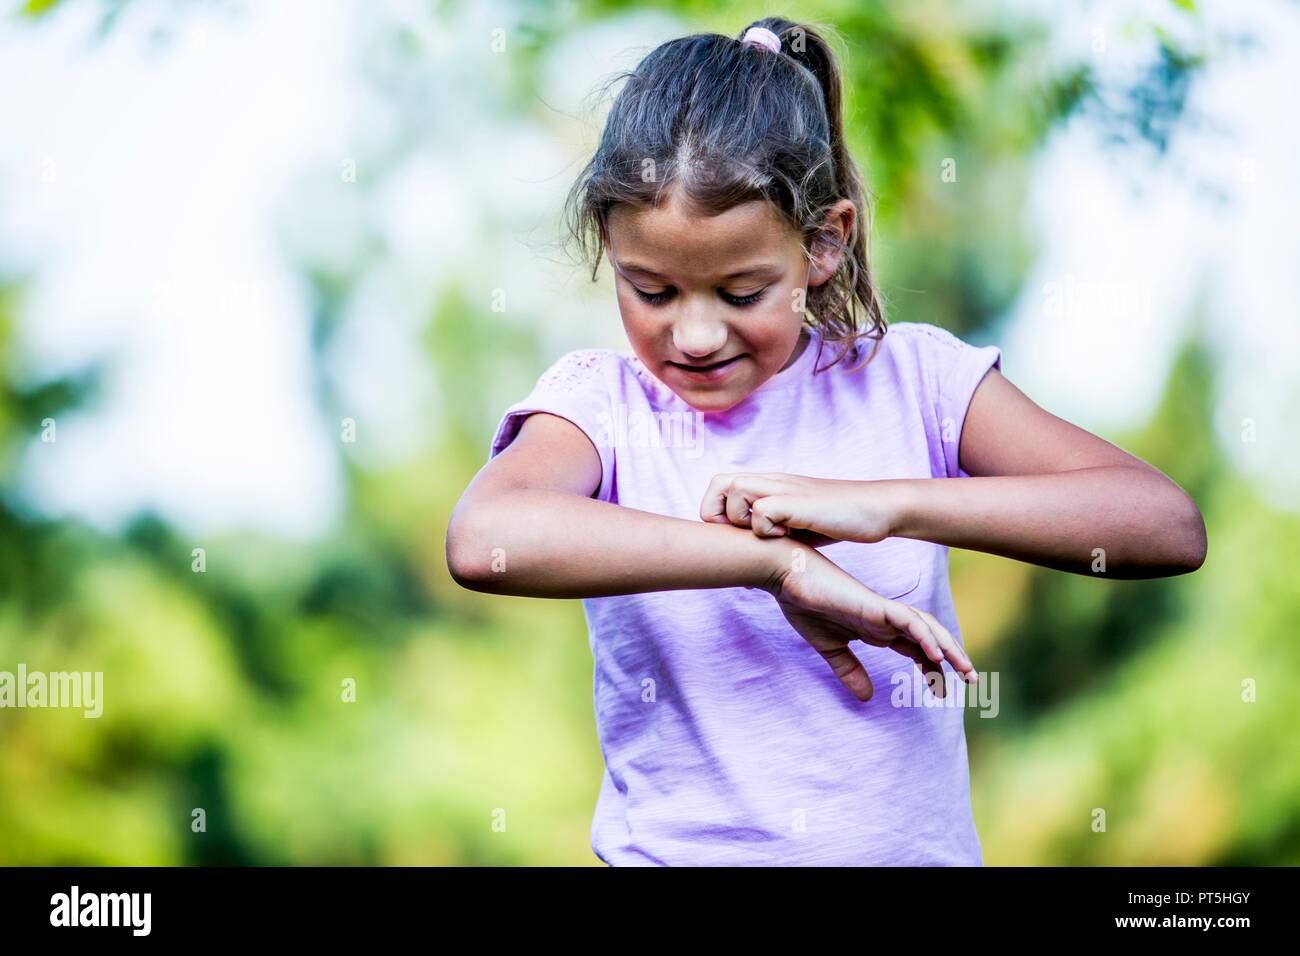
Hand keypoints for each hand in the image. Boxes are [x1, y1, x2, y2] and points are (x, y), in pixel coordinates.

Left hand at [700, 472, 897, 546]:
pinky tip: (790, 535)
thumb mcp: (794, 527)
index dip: (716, 510)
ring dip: (745, 520)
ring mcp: (784, 489)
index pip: (719, 484)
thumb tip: (745, 577)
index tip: (736, 534)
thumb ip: (768, 538)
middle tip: (746, 536)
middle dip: (721, 515)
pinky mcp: (798, 502)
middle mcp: (772, 481)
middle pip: (719, 483)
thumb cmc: (836, 521)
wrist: (876, 510)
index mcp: (768, 485)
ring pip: (736, 491)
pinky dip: (768, 529)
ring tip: (771, 534)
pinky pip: (762, 511)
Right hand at [762, 543, 977, 701]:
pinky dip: (924, 635)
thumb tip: (867, 697)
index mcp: (877, 628)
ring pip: (926, 627)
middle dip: (952, 657)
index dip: (932, 666)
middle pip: (929, 636)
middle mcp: (885, 618)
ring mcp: (882, 610)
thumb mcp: (830, 648)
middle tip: (971, 680)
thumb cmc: (804, 604)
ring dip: (948, 648)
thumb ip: (849, 670)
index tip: (941, 689)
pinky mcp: (873, 604)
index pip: (915, 647)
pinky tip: (936, 654)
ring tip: (965, 670)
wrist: (786, 575)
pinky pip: (906, 619)